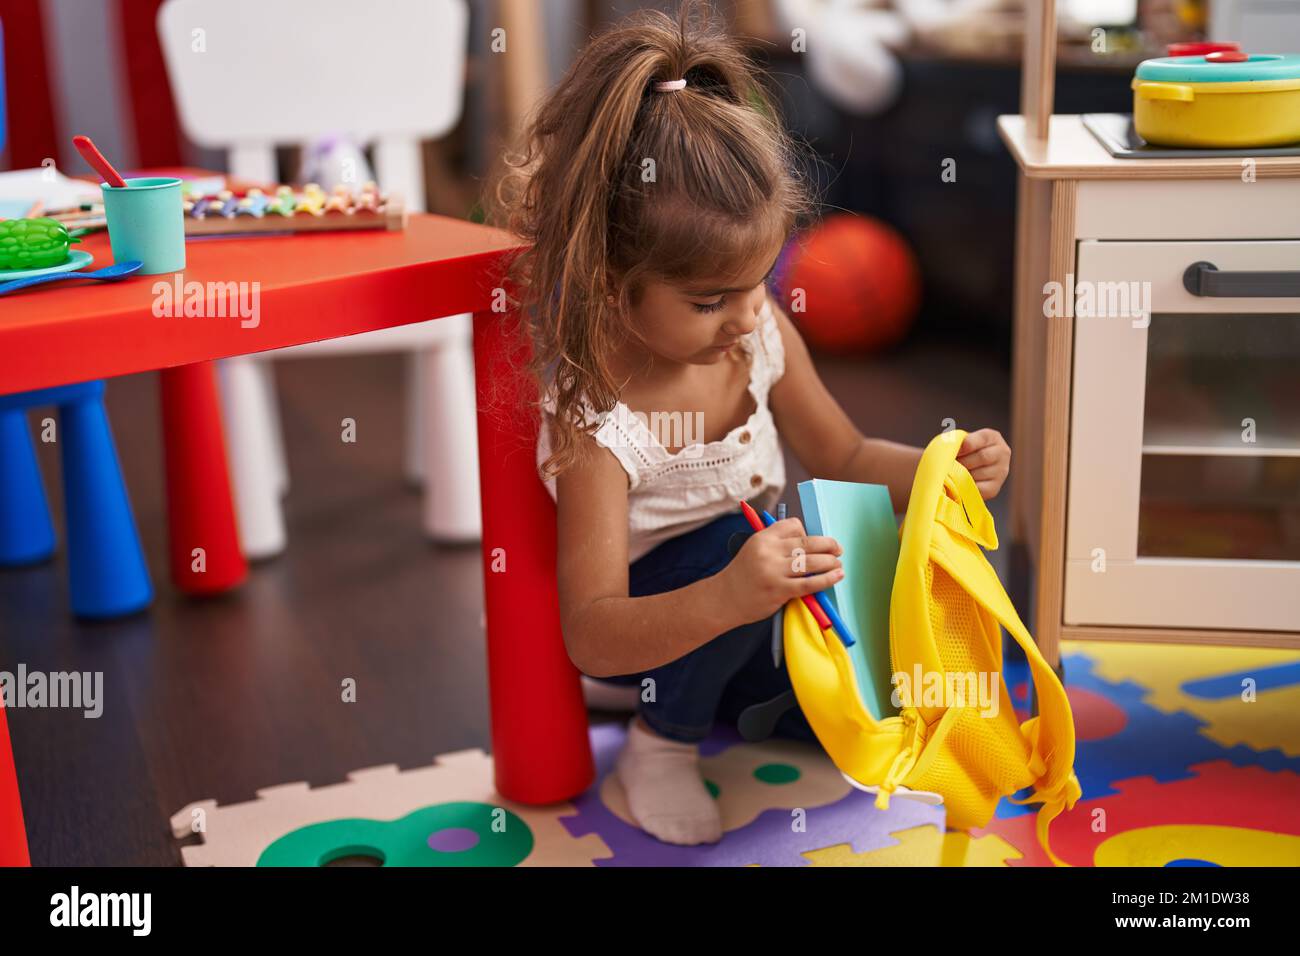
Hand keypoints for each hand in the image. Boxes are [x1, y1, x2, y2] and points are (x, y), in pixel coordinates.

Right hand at [715, 518, 843, 624]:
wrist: (725, 598)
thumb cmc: (743, 574)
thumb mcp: (755, 549)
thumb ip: (778, 544)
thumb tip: (811, 544)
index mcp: (763, 537)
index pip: (794, 526)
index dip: (807, 532)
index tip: (812, 543)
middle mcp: (769, 551)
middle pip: (808, 542)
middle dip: (829, 545)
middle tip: (838, 549)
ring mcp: (774, 571)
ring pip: (812, 562)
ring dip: (831, 562)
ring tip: (838, 564)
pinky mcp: (780, 590)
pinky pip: (810, 583)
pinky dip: (827, 579)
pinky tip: (836, 576)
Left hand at [958, 428, 1009, 499]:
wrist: (969, 469)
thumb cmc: (962, 452)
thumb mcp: (962, 441)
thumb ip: (957, 442)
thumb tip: (948, 448)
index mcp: (993, 437)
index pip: (983, 438)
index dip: (968, 444)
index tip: (957, 450)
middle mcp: (1002, 452)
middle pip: (983, 456)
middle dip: (964, 461)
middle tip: (951, 464)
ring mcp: (1001, 471)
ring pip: (979, 473)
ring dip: (963, 474)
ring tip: (954, 472)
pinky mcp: (994, 488)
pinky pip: (978, 488)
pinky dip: (966, 486)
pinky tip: (960, 483)